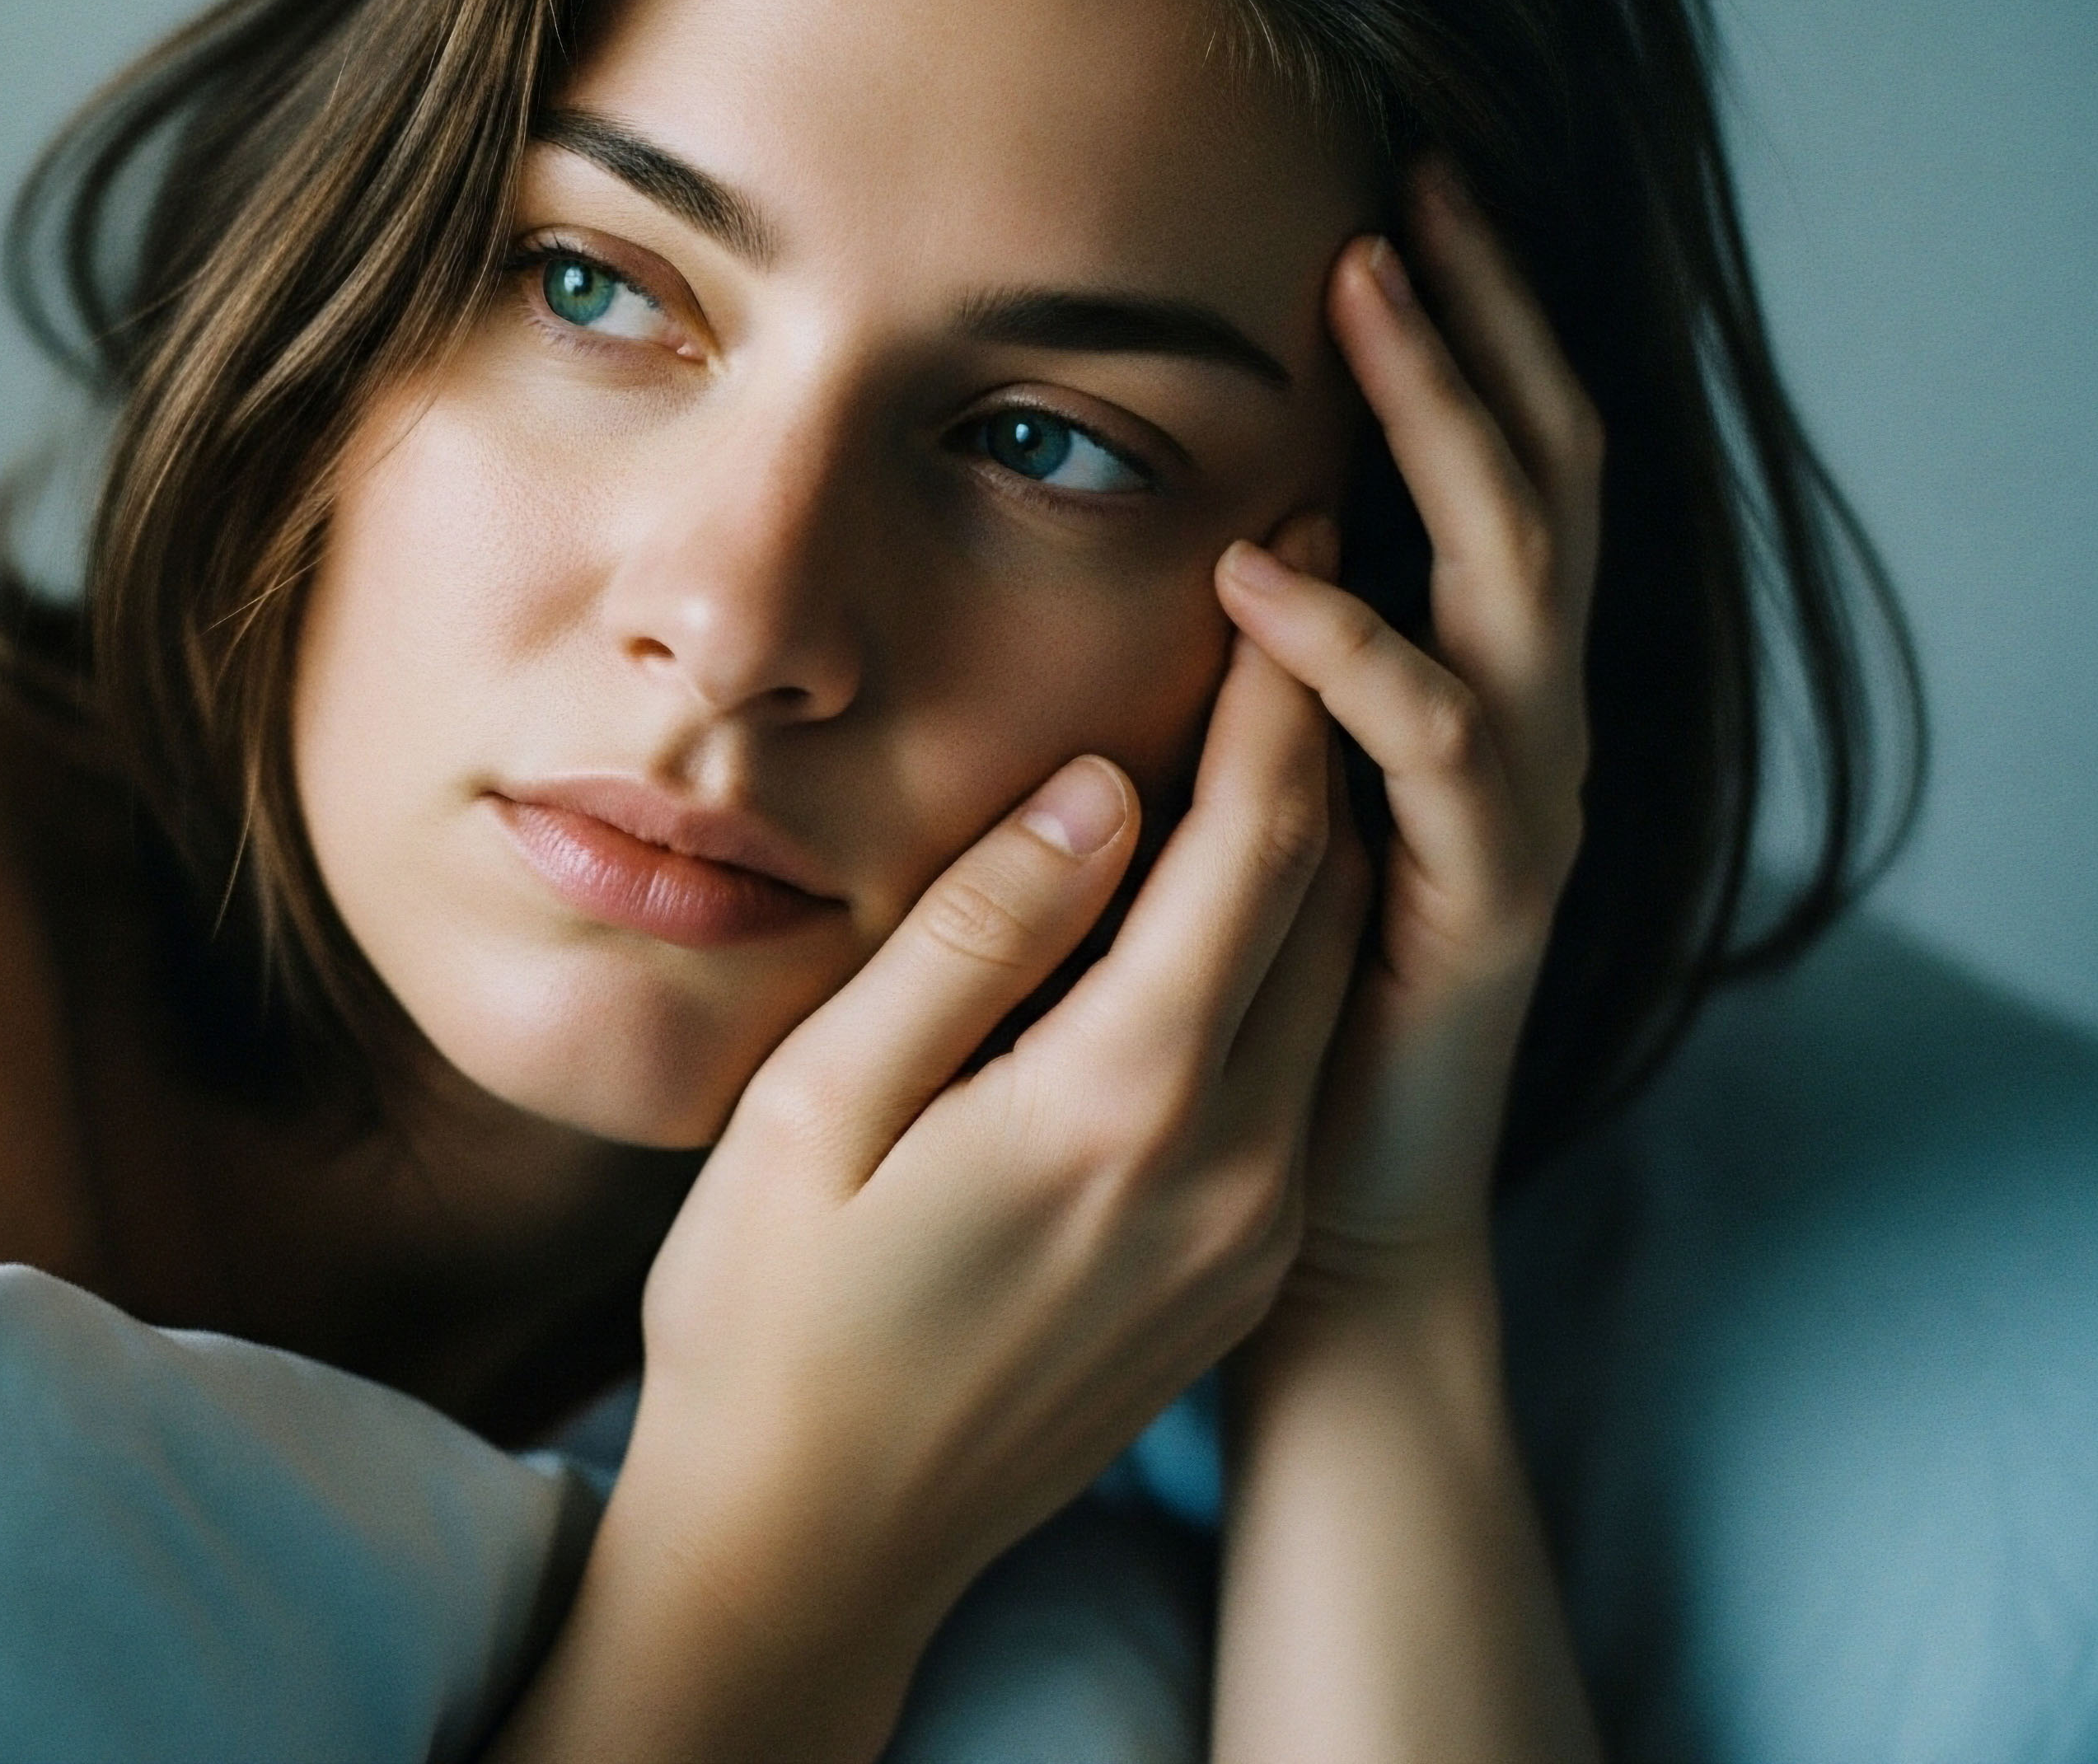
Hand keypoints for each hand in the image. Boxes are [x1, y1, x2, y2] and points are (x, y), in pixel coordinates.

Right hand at [602, 624, 1371, 1691]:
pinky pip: (1290, 1071)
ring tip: (1279, 710)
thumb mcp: (824, 1108)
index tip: (1288, 546)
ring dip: (1311, 846)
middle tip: (1312, 581)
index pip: (1257, 846)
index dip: (1279, 690)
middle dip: (1321, 737)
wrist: (814, 1552)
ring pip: (1322, 985)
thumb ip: (976, 936)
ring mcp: (1246, 1233)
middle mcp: (1230, 1168)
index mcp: (1127, 1106)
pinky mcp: (1234, 1275)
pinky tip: (1217, 898)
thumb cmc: (772, 1323)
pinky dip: (1278, 957)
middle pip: (1325, 902)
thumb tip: (1100, 788)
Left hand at [1215, 160, 1602, 1285]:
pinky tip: (1268, 575)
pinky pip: (1436, 743)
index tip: (1380, 195)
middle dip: (1479, 325)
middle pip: (1537, 474)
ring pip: (1517, 568)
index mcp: (1459, 689)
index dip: (1457, 333)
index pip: (1485, 469)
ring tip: (1361, 299)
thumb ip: (1221, 680)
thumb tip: (1147, 549)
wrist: (1322, 1223)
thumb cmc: (1258, 1005)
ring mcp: (1516, 803)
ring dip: (1443, 422)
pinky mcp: (1485, 895)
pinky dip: (1356, 649)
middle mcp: (1516, 721)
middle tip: (1408, 182)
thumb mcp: (1230, 799)